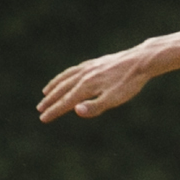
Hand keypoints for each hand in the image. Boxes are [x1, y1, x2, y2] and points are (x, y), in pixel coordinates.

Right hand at [38, 43, 154, 121]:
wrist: (140, 61)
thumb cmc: (128, 83)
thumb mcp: (114, 99)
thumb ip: (95, 107)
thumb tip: (76, 111)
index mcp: (87, 86)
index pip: (66, 102)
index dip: (54, 111)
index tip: (43, 119)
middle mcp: (84, 75)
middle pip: (62, 90)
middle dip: (50, 100)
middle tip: (39, 109)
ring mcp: (89, 67)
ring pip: (66, 78)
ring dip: (54, 86)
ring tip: (45, 92)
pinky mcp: (95, 63)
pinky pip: (74, 70)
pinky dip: (65, 75)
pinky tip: (66, 77)